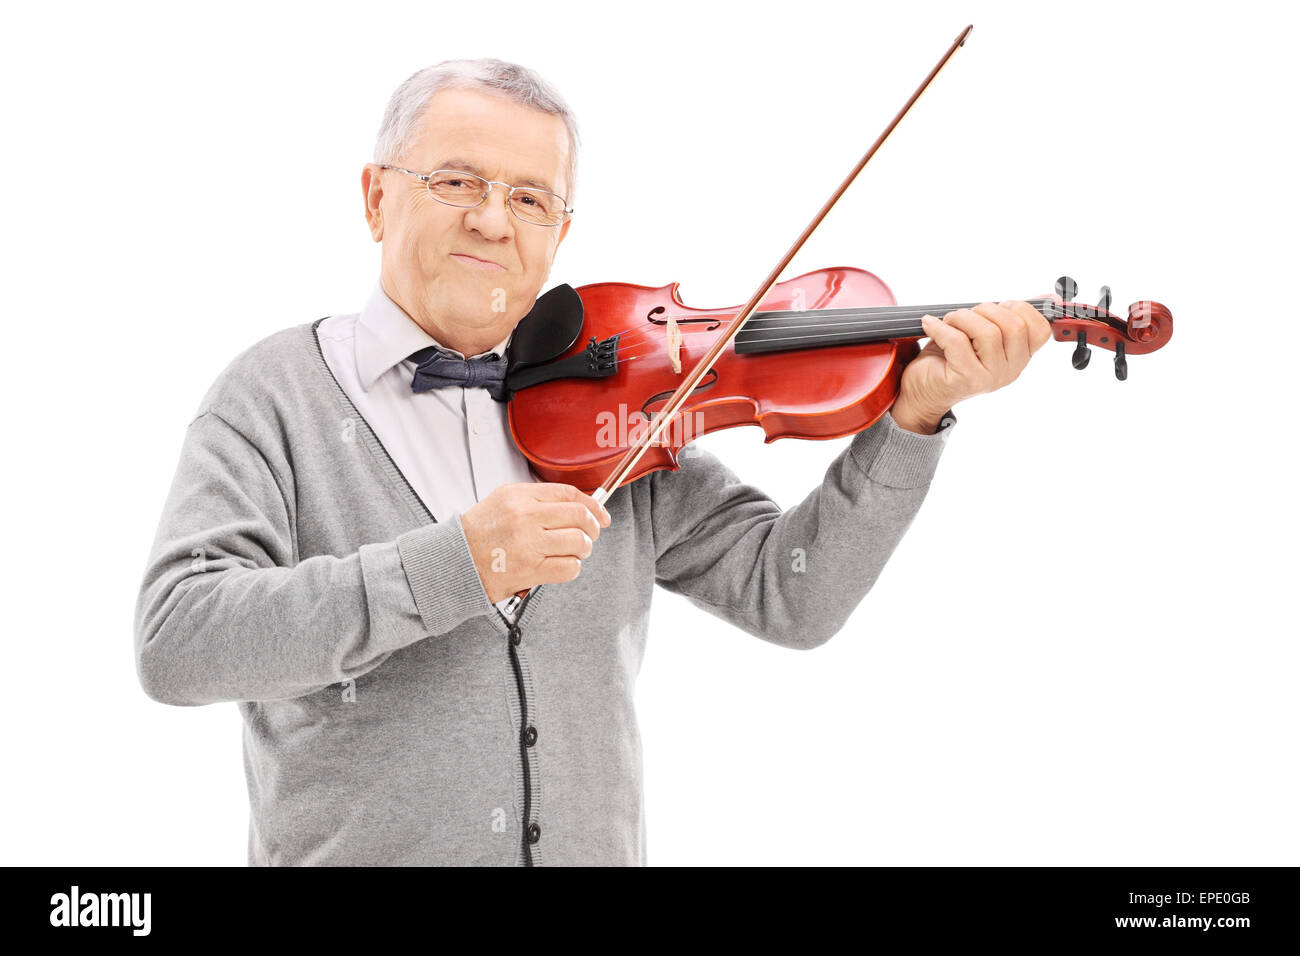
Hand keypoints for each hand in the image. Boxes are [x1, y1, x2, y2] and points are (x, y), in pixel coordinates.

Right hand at [459, 483, 611, 602]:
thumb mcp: (503, 502)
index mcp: (519, 496)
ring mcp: (528, 544)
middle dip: (592, 528)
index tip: (600, 514)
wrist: (455, 562)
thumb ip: (537, 499)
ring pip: (579, 542)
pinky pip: (570, 567)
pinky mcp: (530, 570)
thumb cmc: (478, 535)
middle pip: (579, 516)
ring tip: (572, 552)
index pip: (569, 494)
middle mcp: (525, 516)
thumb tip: (577, 504)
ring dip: (582, 550)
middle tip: (590, 535)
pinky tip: (559, 566)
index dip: (592, 505)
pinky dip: (571, 568)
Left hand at [891, 300, 1053, 432]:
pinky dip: (939, 327)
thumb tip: (1049, 297)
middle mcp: (1010, 370)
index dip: (1021, 308)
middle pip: (1014, 326)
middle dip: (986, 309)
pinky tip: (930, 325)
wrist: (922, 391)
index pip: (1040, 329)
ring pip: (988, 332)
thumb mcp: (984, 335)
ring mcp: (990, 377)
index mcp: (1019, 357)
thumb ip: (1009, 318)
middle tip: (964, 314)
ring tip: (948, 321)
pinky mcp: (966, 379)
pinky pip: (957, 341)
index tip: (999, 305)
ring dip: (962, 317)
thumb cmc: (952, 358)